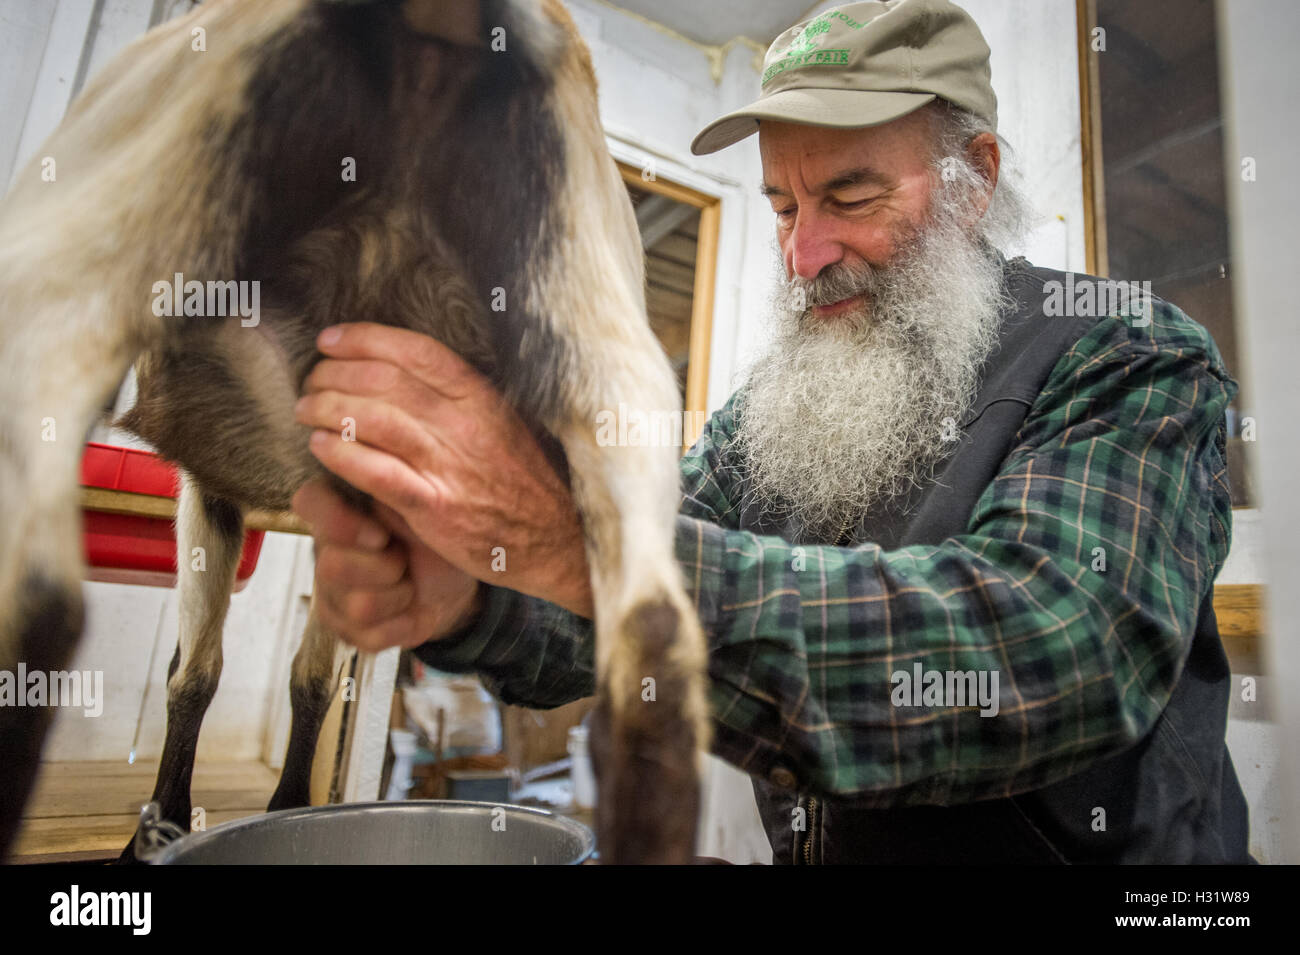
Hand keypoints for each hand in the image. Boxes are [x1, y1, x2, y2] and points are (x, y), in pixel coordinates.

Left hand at [292, 322, 593, 618]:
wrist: (557, 539)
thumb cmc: (522, 483)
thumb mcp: (500, 426)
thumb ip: (453, 405)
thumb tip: (394, 383)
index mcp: (482, 398)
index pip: (416, 352)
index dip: (366, 339)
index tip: (332, 340)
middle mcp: (465, 424)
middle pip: (386, 380)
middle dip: (336, 374)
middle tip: (312, 381)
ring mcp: (451, 465)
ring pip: (375, 419)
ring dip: (329, 409)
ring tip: (306, 410)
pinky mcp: (436, 506)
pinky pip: (378, 472)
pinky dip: (343, 455)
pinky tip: (321, 447)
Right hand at [292, 479, 483, 651]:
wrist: (456, 577)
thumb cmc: (431, 528)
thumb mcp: (415, 494)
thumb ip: (387, 471)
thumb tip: (371, 435)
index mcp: (335, 509)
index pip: (308, 504)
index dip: (342, 524)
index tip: (379, 533)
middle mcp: (324, 551)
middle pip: (334, 565)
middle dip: (385, 564)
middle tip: (402, 554)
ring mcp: (332, 594)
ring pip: (358, 603)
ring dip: (399, 592)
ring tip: (407, 577)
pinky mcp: (348, 629)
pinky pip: (371, 632)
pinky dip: (403, 619)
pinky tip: (409, 604)